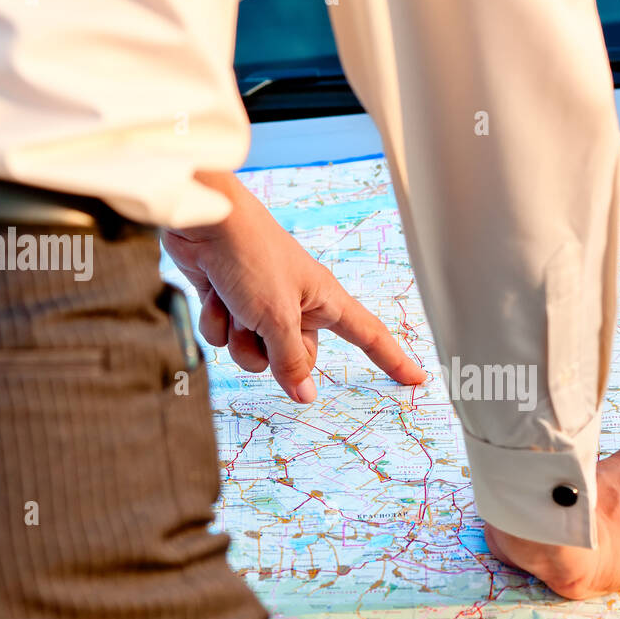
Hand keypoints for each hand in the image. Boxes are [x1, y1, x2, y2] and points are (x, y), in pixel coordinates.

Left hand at [160, 172, 426, 401]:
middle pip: (296, 358)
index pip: (369, 336)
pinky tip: (213, 296)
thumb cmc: (250, 256)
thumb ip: (291, 362)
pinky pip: (227, 337)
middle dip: (271, 352)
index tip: (415, 379)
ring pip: (254, 354)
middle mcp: (297, 305)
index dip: (393, 360)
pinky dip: (216, 322)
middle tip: (259, 325)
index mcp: (324, 300)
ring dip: (239, 338)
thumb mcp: (276, 317)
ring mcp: (262, 305)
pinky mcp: (231, 303)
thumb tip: (306, 397)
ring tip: (232, 306)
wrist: (205, 220)